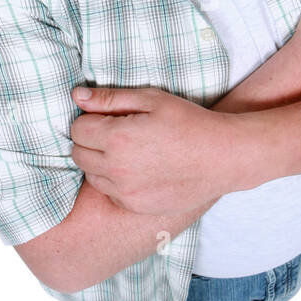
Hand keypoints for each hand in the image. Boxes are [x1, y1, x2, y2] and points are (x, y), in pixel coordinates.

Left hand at [69, 84, 229, 213]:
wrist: (222, 157)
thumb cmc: (188, 122)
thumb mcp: (152, 99)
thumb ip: (110, 98)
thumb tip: (77, 95)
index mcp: (118, 137)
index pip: (77, 129)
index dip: (90, 120)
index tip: (108, 118)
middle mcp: (116, 168)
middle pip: (78, 153)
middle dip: (90, 141)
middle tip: (116, 133)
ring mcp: (125, 191)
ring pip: (90, 175)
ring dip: (99, 162)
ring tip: (127, 151)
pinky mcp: (135, 205)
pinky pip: (108, 192)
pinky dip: (114, 181)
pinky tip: (137, 170)